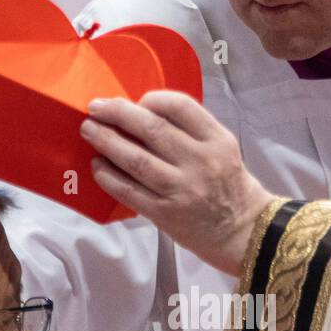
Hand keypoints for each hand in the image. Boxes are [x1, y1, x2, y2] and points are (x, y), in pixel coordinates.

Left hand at [81, 91, 277, 275]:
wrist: (241, 231)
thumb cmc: (227, 185)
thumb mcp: (222, 148)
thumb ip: (191, 131)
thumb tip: (141, 113)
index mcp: (217, 141)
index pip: (180, 106)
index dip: (151, 99)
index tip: (135, 101)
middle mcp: (200, 162)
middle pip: (152, 129)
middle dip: (117, 114)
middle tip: (95, 108)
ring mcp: (182, 190)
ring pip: (136, 159)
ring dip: (107, 142)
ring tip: (89, 131)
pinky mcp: (166, 214)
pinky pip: (130, 192)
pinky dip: (109, 177)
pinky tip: (97, 166)